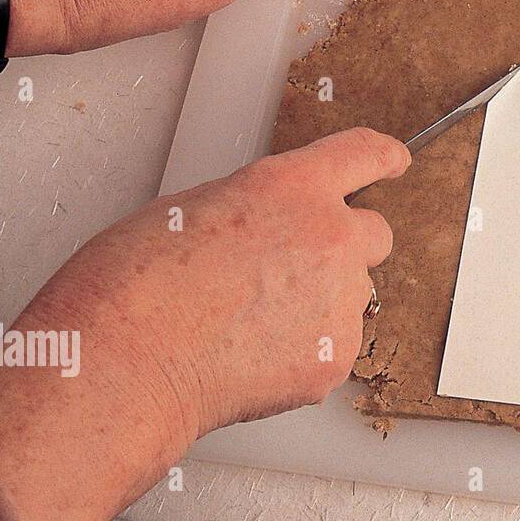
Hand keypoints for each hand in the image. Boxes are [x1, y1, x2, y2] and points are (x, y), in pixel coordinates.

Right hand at [0, 127, 409, 520]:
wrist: (126, 365)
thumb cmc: (135, 287)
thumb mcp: (194, 208)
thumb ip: (257, 208)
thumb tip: (271, 226)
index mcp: (293, 188)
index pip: (364, 155)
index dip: (383, 158)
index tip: (394, 162)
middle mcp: (331, 238)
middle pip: (374, 234)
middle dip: (343, 247)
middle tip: (292, 271)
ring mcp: (340, 301)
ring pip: (352, 296)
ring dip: (319, 304)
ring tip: (249, 325)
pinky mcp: (336, 357)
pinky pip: (335, 347)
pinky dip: (305, 353)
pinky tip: (252, 357)